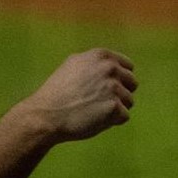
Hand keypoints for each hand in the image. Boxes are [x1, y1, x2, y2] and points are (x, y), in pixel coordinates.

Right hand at [14, 49, 135, 141]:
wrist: (46, 115)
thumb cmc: (58, 93)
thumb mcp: (73, 66)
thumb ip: (95, 63)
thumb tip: (113, 64)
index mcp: (102, 55)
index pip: (128, 67)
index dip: (119, 80)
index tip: (105, 89)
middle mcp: (110, 68)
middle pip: (132, 83)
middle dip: (120, 94)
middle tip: (98, 102)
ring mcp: (113, 87)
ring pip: (129, 101)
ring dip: (115, 109)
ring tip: (93, 110)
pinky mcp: (114, 107)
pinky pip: (124, 117)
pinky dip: (112, 121)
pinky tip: (94, 119)